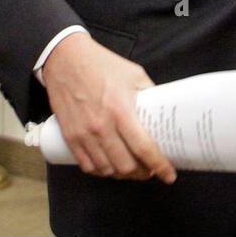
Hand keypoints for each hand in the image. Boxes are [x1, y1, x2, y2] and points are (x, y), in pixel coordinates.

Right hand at [41, 33, 175, 182]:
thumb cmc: (103, 65)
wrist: (66, 61)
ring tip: (133, 170)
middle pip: (125, 165)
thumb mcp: (135, 74)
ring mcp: (84, 134)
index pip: (143, 148)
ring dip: (123, 175)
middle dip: (142, 173)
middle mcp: (102, 127)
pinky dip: (101, 172)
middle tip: (150, 170)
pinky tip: (111, 168)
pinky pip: (87, 165)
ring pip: (106, 169)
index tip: (169, 175)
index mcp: (121, 111)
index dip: (159, 165)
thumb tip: (164, 111)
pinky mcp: (70, 137)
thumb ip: (150, 94)